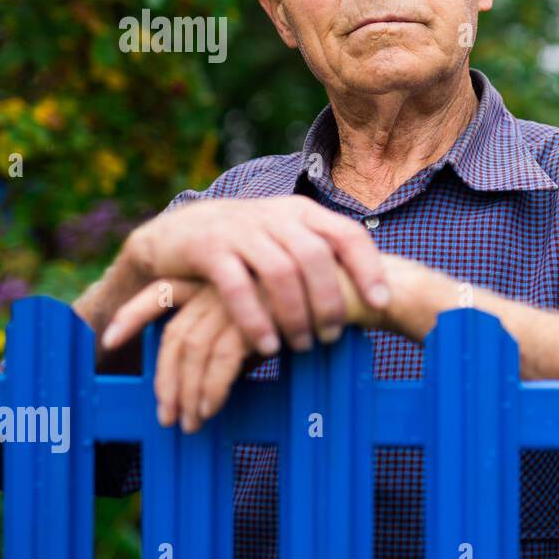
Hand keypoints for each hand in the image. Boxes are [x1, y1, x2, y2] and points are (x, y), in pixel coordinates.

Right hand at [103, 196, 390, 357]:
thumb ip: (323, 255)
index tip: (380, 304)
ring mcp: (241, 229)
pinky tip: (268, 346)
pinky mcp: (209, 249)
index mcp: (303, 212)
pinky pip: (238, 287)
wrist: (177, 231)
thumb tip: (376, 292)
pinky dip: (256, 319)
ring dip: (295, 314)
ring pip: (280, 272)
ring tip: (303, 346)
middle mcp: (276, 215)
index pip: (347, 234)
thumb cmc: (247, 245)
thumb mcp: (287, 238)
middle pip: (315, 256)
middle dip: (329, 300)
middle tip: (333, 336)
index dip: (368, 268)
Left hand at [152, 263, 393, 432]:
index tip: (110, 342)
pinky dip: (211, 388)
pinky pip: (220, 356)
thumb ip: (249, 327)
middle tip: (164, 415)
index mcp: (232, 272)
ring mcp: (246, 290)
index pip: (169, 293)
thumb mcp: (282, 317)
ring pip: (194, 345)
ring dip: (186, 391)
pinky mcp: (262, 309)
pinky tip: (211, 409)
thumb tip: (219, 367)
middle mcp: (232, 277)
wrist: (379, 289)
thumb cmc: (336, 306)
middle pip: (178, 330)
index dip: (137, 317)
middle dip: (164, 377)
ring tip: (188, 422)